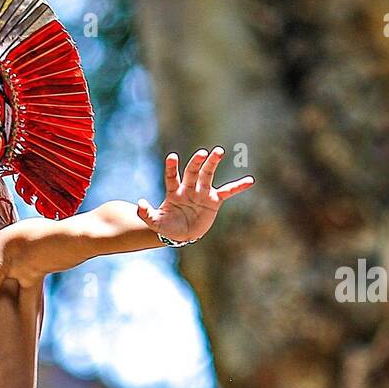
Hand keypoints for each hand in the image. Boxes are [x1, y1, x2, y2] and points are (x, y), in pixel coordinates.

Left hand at [136, 148, 253, 244]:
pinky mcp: (214, 200)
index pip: (172, 176)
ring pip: (208, 175)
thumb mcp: (155, 223)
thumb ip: (146, 214)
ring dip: (212, 163)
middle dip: (196, 162)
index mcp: (174, 191)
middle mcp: (188, 188)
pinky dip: (238, 187)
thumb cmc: (167, 226)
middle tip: (202, 153)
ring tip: (218, 152)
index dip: (172, 167)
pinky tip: (249, 180)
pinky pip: (228, 192)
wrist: (181, 235)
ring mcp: (202, 193)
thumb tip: (139, 204)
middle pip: (193, 171)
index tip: (171, 157)